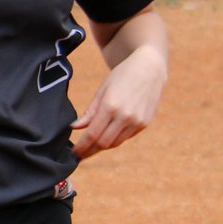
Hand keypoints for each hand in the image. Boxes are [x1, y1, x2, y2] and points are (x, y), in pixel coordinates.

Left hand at [71, 43, 165, 158]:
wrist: (149, 69)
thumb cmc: (121, 77)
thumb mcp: (102, 91)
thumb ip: (90, 112)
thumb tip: (75, 127)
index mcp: (110, 106)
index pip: (93, 135)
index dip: (82, 147)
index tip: (73, 153)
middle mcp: (125, 117)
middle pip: (104, 143)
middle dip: (90, 151)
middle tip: (79, 154)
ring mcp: (137, 121)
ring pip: (115, 143)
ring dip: (102, 147)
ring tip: (90, 147)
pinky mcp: (144, 123)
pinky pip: (126, 137)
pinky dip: (115, 139)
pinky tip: (106, 137)